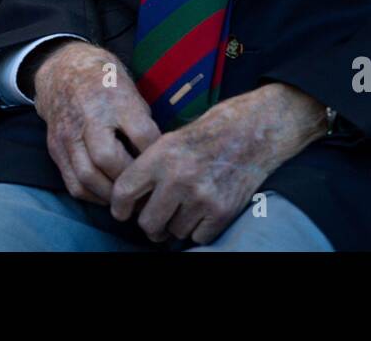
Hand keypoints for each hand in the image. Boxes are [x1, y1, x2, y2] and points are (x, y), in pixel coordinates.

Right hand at [33, 41, 160, 205]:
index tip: (162, 164)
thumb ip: (141, 120)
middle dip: (130, 180)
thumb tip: (157, 155)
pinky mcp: (56, 149)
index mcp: (114, 99)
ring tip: (128, 199)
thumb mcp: (130, 88)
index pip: (141, 134)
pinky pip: (73, 183)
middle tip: (145, 190)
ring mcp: (68, 135)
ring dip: (111, 195)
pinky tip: (107, 195)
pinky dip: (93, 196)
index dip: (155, 154)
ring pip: (88, 177)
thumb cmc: (105, 80)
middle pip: (109, 160)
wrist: (63, 70)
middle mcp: (89, 118)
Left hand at [109, 83, 328, 243]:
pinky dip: (199, 229)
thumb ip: (148, 170)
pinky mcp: (222, 211)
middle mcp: (179, 177)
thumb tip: (130, 205)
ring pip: (174, 232)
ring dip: (177, 225)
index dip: (119, 208)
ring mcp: (202, 196)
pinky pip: (198, 237)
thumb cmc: (206, 136)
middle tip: (157, 217)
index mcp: (161, 156)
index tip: (123, 213)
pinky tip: (203, 211)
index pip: (124, 192)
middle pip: (148, 223)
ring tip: (187, 206)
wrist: (250, 133)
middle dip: (151, 224)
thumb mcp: (169, 141)